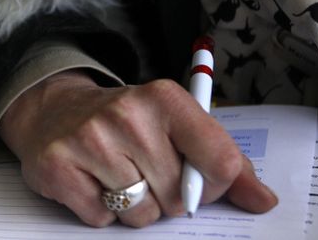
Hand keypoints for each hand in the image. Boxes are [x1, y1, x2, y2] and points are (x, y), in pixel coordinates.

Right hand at [0, 70, 277, 227]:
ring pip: (141, 214)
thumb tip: (263, 200)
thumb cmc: (126, 123)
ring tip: (116, 175)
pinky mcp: (58, 166)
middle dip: (166, 196)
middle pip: (178, 197)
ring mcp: (89, 139)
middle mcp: (127, 114)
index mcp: (165, 98)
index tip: (199, 180)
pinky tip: (92, 180)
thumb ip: (222, 159)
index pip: (221, 161)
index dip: (216, 186)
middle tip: (144, 170)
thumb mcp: (175, 125)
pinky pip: (102, 218)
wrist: (54, 109)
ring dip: (134, 206)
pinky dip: (100, 209)